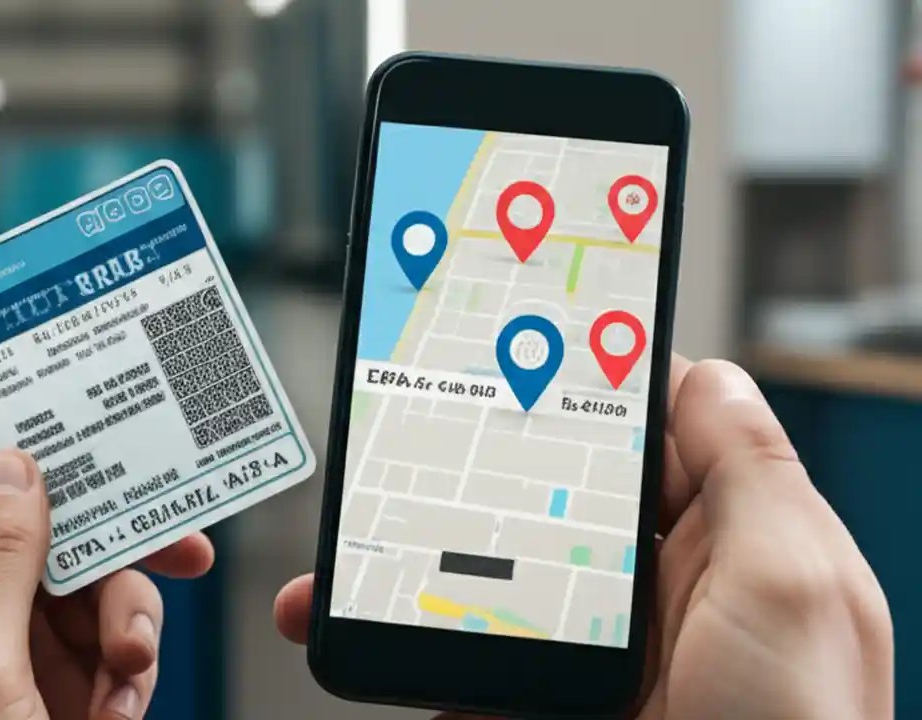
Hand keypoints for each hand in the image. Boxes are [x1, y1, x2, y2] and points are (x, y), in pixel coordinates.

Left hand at [0, 451, 214, 719]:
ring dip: (126, 635)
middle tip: (184, 559)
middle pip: (55, 544)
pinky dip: (126, 681)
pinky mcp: (47, 699)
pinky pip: (106, 656)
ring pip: (92, 600)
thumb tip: (14, 468)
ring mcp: (5, 661)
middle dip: (114, 567)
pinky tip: (117, 715)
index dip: (49, 469)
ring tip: (125, 686)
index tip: (121, 460)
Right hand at [275, 358, 893, 718]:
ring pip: (492, 578)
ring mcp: (594, 652)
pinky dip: (404, 644)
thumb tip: (713, 374)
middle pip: (551, 497)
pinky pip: (462, 657)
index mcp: (729, 544)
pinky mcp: (539, 703)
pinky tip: (361, 628)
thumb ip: (755, 472)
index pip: (653, 435)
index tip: (520, 342)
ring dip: (415, 556)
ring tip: (355, 544)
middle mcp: (659, 591)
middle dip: (475, 468)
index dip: (590, 384)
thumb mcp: (793, 588)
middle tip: (407, 441)